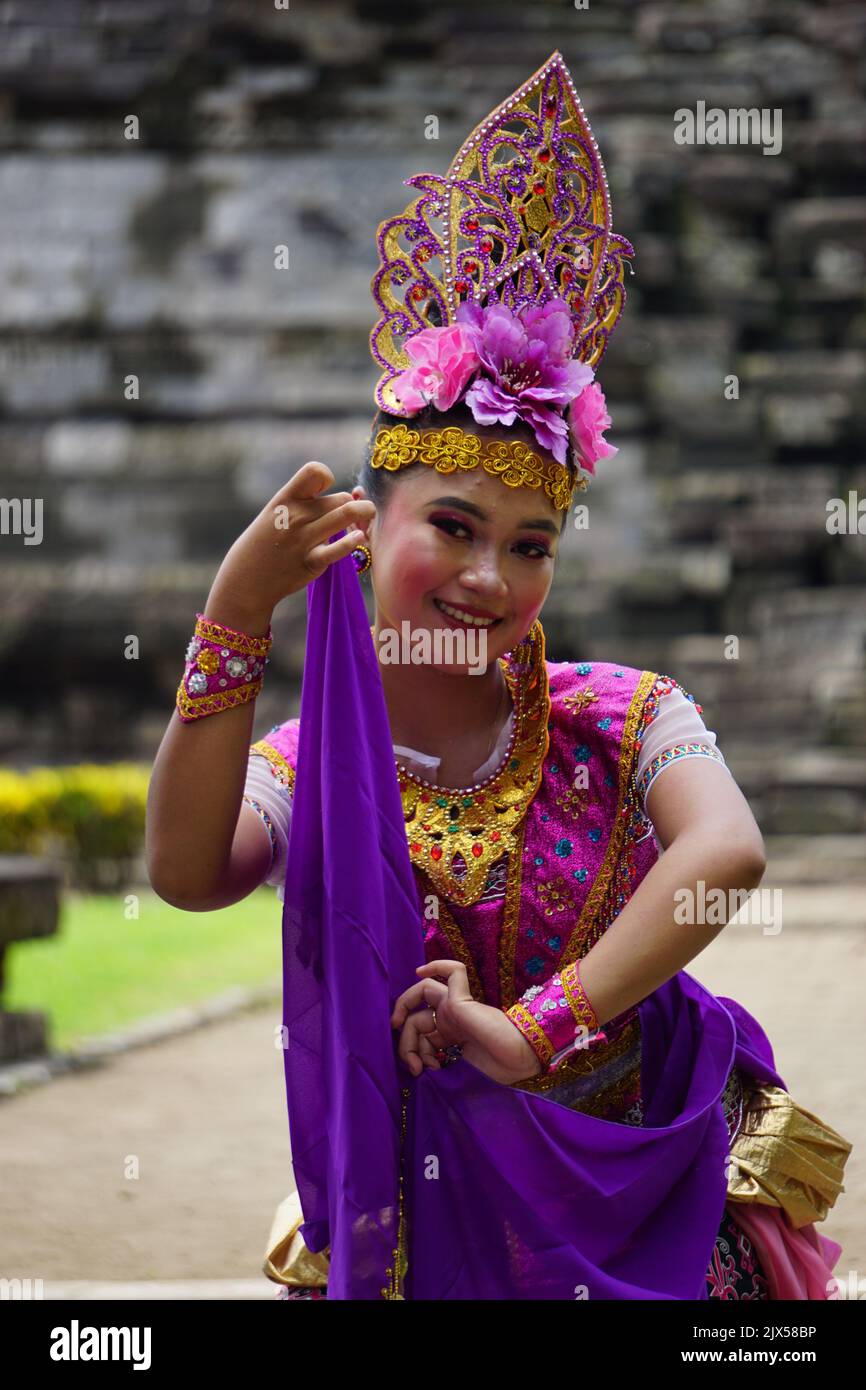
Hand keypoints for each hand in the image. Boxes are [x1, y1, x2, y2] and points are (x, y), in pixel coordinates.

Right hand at [206, 461, 376, 625]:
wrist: (245, 579)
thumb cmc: (267, 542)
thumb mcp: (276, 513)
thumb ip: (306, 503)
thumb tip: (348, 495)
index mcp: (285, 499)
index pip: (314, 471)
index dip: (326, 477)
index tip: (325, 490)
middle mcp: (295, 516)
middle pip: (339, 498)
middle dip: (350, 504)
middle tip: (353, 514)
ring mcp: (303, 539)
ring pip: (346, 514)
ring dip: (364, 513)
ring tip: (368, 514)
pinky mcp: (311, 562)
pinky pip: (339, 548)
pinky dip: (354, 541)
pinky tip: (359, 538)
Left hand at [390, 960, 543, 1084]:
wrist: (520, 1064)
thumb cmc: (497, 1071)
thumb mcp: (457, 1070)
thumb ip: (438, 1064)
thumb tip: (415, 1070)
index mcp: (451, 1034)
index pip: (419, 1032)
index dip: (411, 1051)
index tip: (419, 1071)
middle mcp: (451, 1018)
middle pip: (415, 1017)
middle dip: (406, 1043)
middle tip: (412, 1065)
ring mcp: (456, 1006)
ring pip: (421, 993)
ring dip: (406, 1020)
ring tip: (411, 1051)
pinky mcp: (462, 1000)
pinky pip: (452, 972)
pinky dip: (436, 966)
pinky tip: (420, 972)